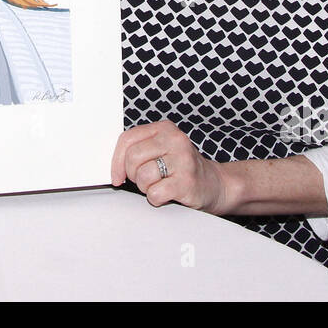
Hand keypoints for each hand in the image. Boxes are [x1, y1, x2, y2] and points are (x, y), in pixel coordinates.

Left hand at [110, 119, 229, 213]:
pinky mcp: (187, 182)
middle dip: (133, 175)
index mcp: (165, 128)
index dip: (116, 161)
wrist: (215, 185)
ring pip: (142, 176)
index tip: (117, 175)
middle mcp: (175, 140)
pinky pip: (154, 193)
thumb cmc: (182, 168)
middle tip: (145, 180)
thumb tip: (112, 164)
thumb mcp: (162, 149)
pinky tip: (167, 194)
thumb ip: (140, 149)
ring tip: (159, 185)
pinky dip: (156, 198)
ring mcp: (183, 160)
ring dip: (145, 187)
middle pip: (132, 158)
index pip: (127, 139)